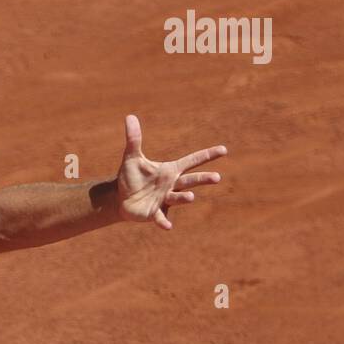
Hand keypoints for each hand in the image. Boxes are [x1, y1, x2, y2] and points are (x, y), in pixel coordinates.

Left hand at [117, 114, 225, 230]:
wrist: (120, 199)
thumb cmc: (131, 178)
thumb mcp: (132, 157)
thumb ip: (134, 139)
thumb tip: (129, 116)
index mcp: (170, 170)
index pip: (192, 161)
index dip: (207, 155)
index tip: (223, 150)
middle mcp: (171, 185)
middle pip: (190, 181)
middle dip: (203, 179)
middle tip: (217, 177)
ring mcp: (164, 201)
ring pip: (178, 198)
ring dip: (184, 198)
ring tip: (191, 197)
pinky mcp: (154, 214)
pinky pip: (161, 218)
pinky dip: (164, 222)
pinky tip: (168, 226)